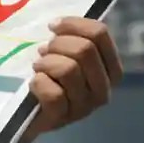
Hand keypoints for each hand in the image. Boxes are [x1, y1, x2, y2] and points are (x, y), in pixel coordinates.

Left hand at [21, 17, 123, 142]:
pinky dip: (40, 82)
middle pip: (85, 50)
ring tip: (39, 66)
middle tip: (44, 50)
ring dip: (46, 63)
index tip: (54, 26)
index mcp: (110, 69)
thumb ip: (73, 37)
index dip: (74, 24)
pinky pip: (54, 93)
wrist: (32, 112)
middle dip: (58, 44)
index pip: (100, 33)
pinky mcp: (63, 118)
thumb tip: (56, 25)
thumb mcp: (68, 53)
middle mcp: (103, 89)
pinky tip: (35, 83)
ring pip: (68, 69)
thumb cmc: (53, 76)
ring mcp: (84, 107)